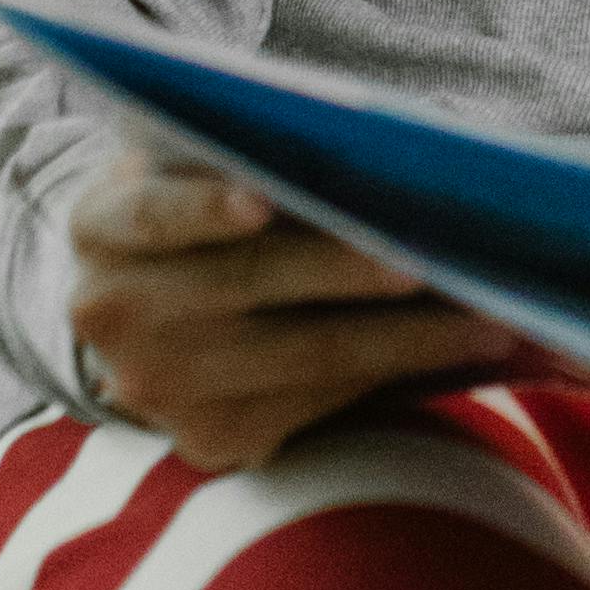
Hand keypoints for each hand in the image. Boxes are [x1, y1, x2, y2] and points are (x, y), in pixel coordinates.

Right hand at [63, 144, 516, 477]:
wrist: (143, 312)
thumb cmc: (199, 212)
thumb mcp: (190, 169)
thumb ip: (243, 154)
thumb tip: (375, 149)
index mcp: (100, 224)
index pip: (152, 212)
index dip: (204, 207)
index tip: (265, 198)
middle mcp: (113, 311)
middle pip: (250, 284)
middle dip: (349, 267)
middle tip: (433, 257)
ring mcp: (158, 387)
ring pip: (303, 354)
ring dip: (406, 335)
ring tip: (489, 313)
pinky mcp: (210, 440)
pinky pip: (318, 403)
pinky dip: (397, 371)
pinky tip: (460, 349)